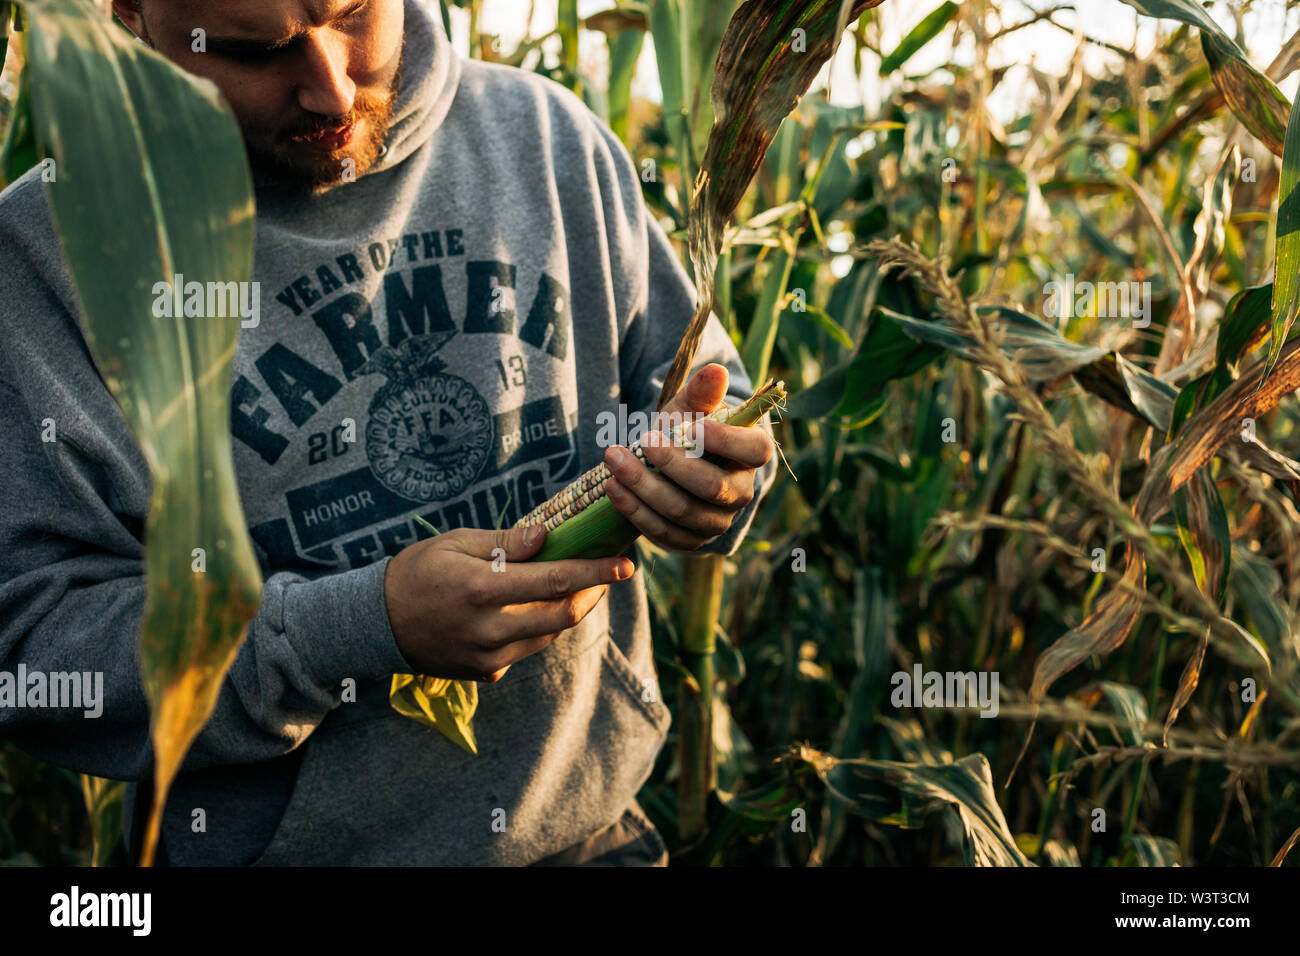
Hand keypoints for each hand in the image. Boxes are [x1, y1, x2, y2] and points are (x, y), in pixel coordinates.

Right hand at [384, 525, 632, 681]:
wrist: (376, 624)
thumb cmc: (418, 571)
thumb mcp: (455, 543)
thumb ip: (505, 542)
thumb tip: (548, 536)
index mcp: (484, 589)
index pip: (556, 580)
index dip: (597, 572)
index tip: (626, 564)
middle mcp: (491, 628)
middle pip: (563, 614)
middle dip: (594, 592)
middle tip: (609, 572)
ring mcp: (489, 656)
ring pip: (550, 633)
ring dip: (569, 610)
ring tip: (577, 585)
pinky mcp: (486, 673)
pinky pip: (528, 649)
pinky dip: (540, 627)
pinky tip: (536, 607)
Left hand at [600, 364, 773, 551]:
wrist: (672, 463)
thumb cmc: (687, 429)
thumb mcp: (691, 408)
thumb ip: (701, 392)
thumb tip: (715, 371)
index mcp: (750, 455)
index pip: (755, 451)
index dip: (727, 441)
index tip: (692, 427)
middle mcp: (740, 493)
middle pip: (711, 487)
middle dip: (672, 464)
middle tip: (641, 439)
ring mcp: (716, 522)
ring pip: (682, 512)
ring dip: (643, 487)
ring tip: (613, 460)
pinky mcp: (689, 540)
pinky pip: (663, 533)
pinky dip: (634, 511)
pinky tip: (612, 488)